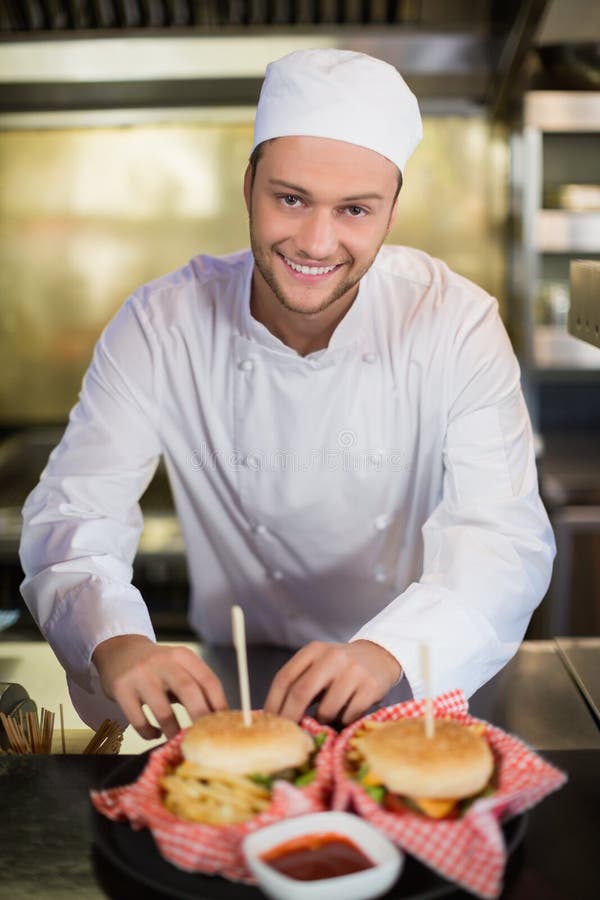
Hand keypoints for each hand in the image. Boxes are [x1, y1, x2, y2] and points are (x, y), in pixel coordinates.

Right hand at [92, 634, 227, 738]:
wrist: (120, 651)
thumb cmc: (157, 666)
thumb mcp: (178, 667)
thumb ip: (196, 687)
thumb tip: (219, 720)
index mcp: (183, 656)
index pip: (209, 681)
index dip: (219, 705)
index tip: (223, 726)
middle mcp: (164, 662)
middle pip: (189, 691)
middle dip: (200, 718)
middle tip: (204, 738)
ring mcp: (141, 675)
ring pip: (163, 711)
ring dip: (173, 731)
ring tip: (177, 741)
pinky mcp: (122, 689)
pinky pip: (138, 720)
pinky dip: (149, 733)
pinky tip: (155, 734)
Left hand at [264, 640, 401, 725]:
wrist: (378, 656)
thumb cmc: (340, 668)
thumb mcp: (318, 665)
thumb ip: (299, 684)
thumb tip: (276, 718)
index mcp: (313, 651)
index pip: (284, 678)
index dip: (273, 703)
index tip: (269, 722)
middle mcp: (332, 657)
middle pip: (301, 692)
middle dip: (291, 717)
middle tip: (288, 735)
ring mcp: (353, 671)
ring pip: (326, 710)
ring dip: (322, 721)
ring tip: (327, 717)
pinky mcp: (371, 686)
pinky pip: (348, 716)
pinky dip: (343, 721)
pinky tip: (347, 712)